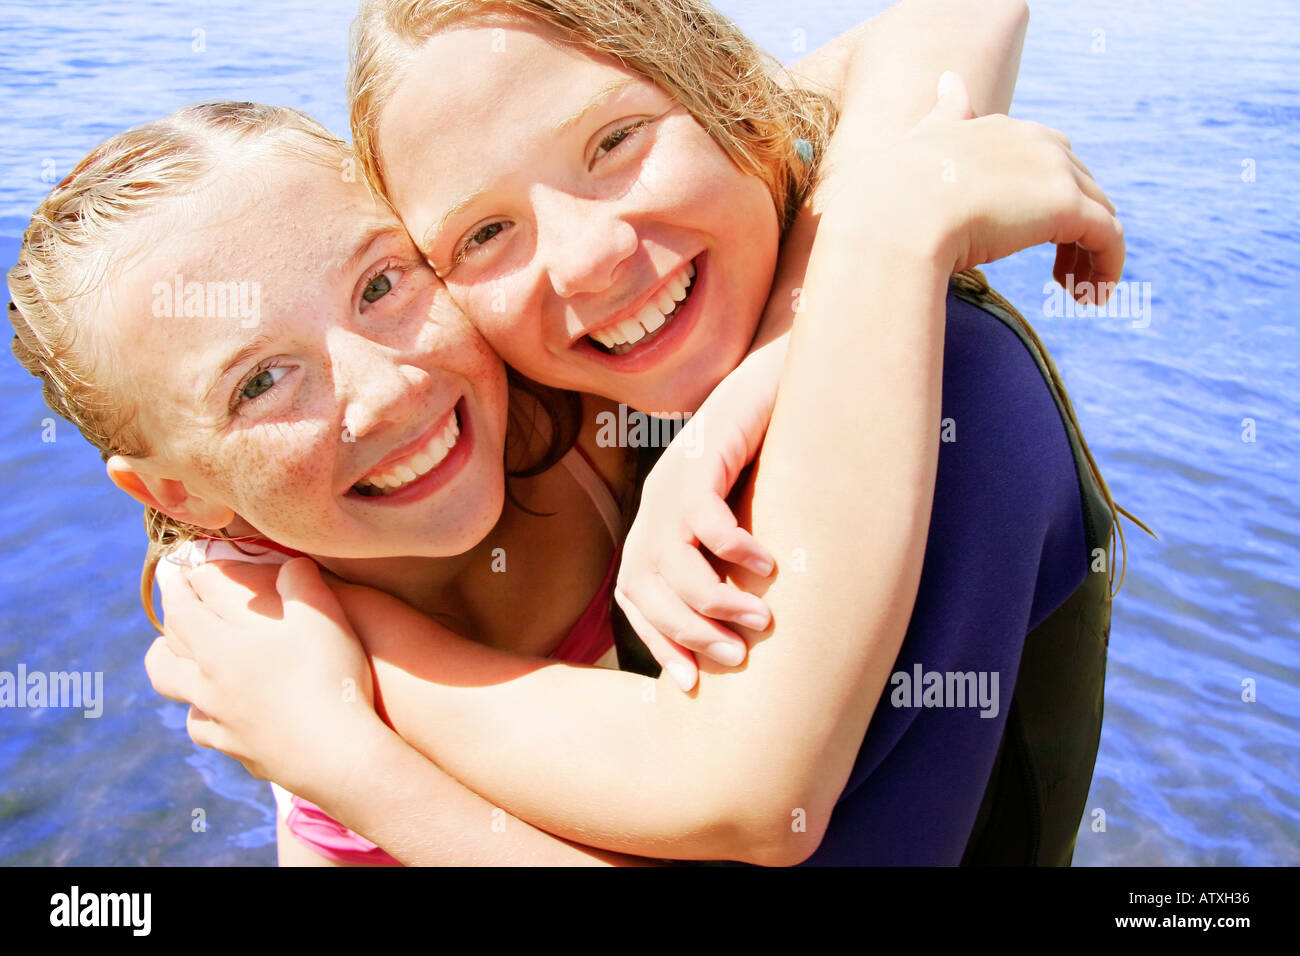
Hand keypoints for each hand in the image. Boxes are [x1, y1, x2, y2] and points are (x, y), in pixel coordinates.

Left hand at [145, 557, 380, 794]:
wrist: (336, 755)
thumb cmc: (328, 679)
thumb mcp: (323, 618)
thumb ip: (302, 583)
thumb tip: (293, 563)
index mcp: (220, 649)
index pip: (181, 611)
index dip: (174, 588)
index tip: (171, 570)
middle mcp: (209, 687)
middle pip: (163, 660)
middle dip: (164, 633)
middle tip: (174, 616)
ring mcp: (220, 723)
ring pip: (180, 698)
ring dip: (176, 676)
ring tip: (187, 665)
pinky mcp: (238, 751)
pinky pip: (206, 730)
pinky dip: (205, 715)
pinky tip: (220, 713)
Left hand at [614, 356, 780, 692]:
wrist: (776, 383)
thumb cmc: (769, 461)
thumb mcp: (746, 522)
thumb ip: (735, 568)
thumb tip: (752, 632)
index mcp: (655, 525)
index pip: (636, 597)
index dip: (659, 641)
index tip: (694, 682)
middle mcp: (653, 506)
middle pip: (644, 585)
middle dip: (684, 631)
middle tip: (735, 657)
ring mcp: (672, 480)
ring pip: (671, 559)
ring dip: (714, 599)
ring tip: (760, 619)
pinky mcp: (701, 457)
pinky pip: (705, 516)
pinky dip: (733, 548)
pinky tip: (768, 565)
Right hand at [841, 72, 1124, 303]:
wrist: (893, 222)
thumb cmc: (890, 199)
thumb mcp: (917, 146)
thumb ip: (942, 117)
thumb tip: (950, 80)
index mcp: (997, 128)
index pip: (1045, 156)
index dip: (1043, 198)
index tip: (1027, 235)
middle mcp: (1033, 140)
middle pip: (1079, 183)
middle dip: (1073, 226)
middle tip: (1059, 272)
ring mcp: (1054, 171)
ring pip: (1098, 212)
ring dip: (1090, 252)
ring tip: (1075, 290)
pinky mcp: (1068, 207)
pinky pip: (1109, 238)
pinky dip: (1107, 267)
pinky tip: (1089, 300)